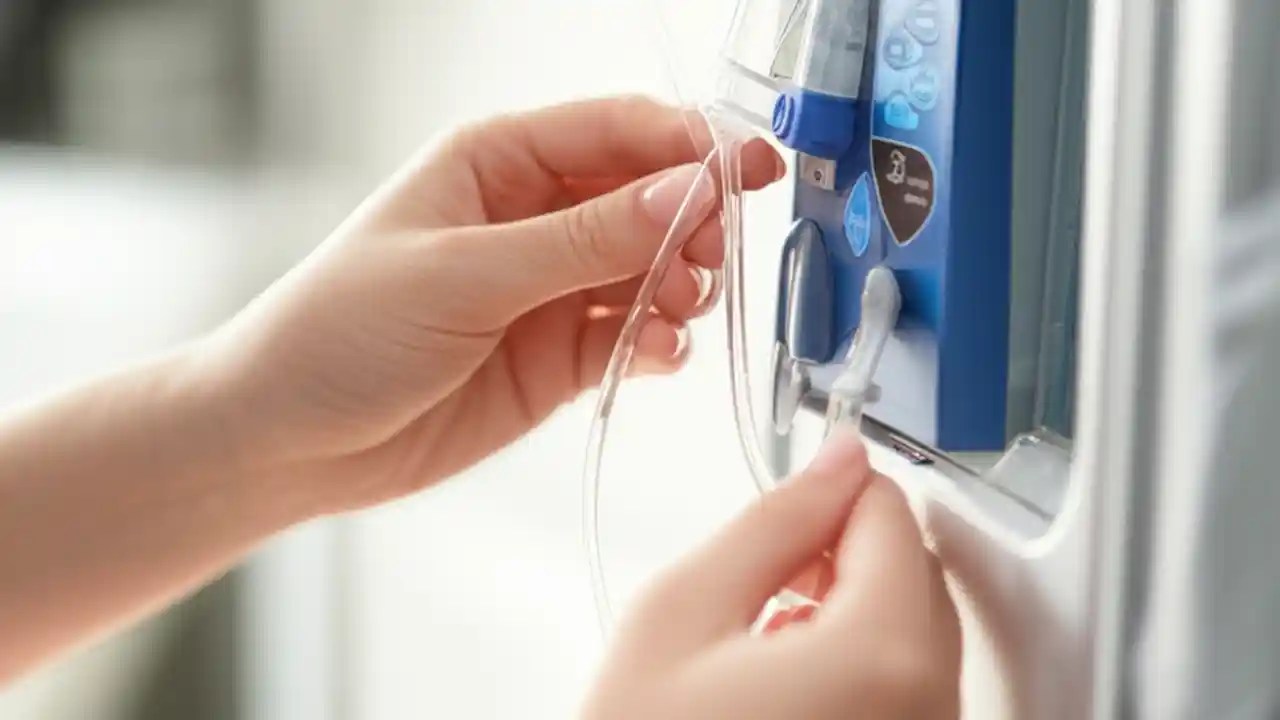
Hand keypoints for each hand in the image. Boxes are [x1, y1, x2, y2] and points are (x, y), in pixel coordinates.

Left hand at [198, 96, 782, 509]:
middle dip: (694, 222)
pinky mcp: (560, 354)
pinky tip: (654, 355)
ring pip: (653, 268)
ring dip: (682, 286)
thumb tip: (687, 194)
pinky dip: (659, 343)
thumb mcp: (462, 274)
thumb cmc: (337, 332)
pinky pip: (635, 334)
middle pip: (649, 197)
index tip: (749, 172)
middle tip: (711, 257)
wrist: (285, 442)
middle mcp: (533, 217)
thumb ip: (582, 240)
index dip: (689, 145)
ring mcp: (550, 288)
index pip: (617, 130)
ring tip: (673, 312)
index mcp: (498, 162)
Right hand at [583, 432, 961, 719]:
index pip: (892, 515)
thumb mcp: (683, 612)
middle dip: (847, 555)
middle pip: (917, 572)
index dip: (833, 497)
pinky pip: (911, 687)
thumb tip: (836, 462)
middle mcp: (929, 710)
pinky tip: (790, 686)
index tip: (795, 502)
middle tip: (768, 580)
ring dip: (853, 609)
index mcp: (881, 657)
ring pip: (918, 630)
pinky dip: (862, 664)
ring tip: (766, 640)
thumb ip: (774, 520)